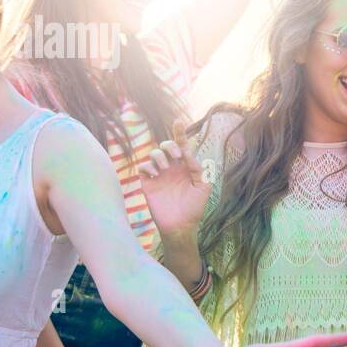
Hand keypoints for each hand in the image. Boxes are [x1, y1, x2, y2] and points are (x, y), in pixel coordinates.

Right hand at [137, 122, 210, 238]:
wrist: (181, 225)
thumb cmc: (194, 207)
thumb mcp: (203, 186)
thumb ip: (198, 168)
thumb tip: (188, 152)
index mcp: (185, 167)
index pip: (182, 146)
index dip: (180, 133)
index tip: (179, 121)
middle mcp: (172, 168)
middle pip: (166, 146)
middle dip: (170, 145)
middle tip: (177, 156)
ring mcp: (159, 175)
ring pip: (154, 154)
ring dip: (159, 156)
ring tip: (165, 168)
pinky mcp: (148, 183)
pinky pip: (143, 167)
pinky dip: (148, 166)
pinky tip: (156, 174)